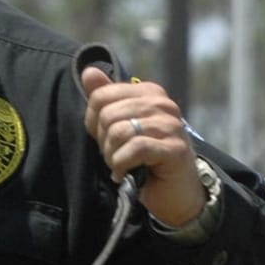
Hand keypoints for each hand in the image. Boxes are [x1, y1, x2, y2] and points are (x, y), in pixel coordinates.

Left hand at [79, 64, 207, 228]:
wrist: (175, 193)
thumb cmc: (145, 160)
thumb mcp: (121, 126)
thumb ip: (106, 98)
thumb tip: (89, 71)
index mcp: (149, 92)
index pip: (102, 96)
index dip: (93, 122)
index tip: (105, 138)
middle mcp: (163, 104)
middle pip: (108, 114)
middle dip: (104, 141)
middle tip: (114, 155)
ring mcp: (171, 126)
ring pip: (120, 131)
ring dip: (112, 156)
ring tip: (120, 165)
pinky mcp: (175, 149)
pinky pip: (136, 149)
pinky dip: (122, 164)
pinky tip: (124, 174)